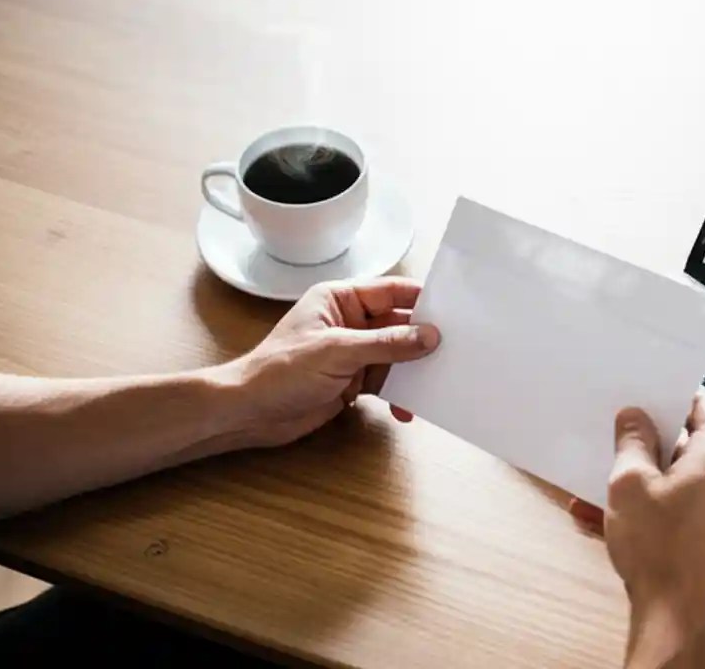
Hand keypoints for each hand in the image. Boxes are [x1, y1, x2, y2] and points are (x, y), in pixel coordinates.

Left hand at [219, 277, 439, 447]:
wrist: (249, 413)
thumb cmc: (280, 371)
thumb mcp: (338, 352)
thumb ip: (387, 344)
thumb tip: (429, 336)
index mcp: (340, 299)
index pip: (390, 291)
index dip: (421, 299)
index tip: (454, 310)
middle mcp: (349, 321)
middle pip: (398, 324)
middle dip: (422, 339)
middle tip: (455, 350)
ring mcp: (351, 352)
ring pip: (396, 355)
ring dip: (413, 371)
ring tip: (436, 384)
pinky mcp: (352, 380)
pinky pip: (386, 381)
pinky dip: (399, 394)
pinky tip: (407, 408)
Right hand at [585, 392, 704, 667]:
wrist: (672, 613)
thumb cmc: (656, 545)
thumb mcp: (630, 483)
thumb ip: (632, 442)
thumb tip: (634, 416)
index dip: (678, 395)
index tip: (648, 393)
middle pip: (690, 442)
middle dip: (651, 438)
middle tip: (617, 433)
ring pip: (676, 477)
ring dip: (641, 476)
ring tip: (601, 480)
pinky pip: (673, 506)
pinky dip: (645, 505)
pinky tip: (601, 517)